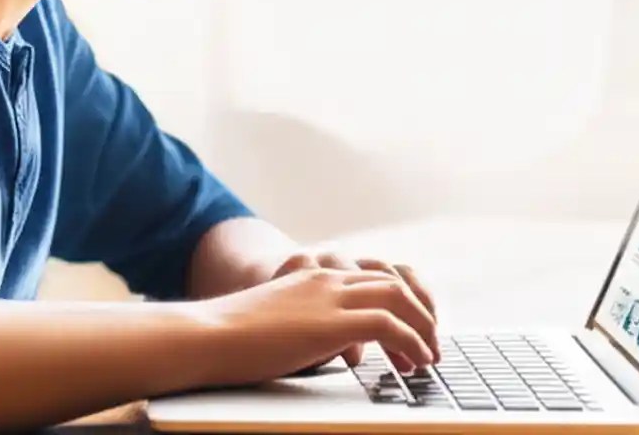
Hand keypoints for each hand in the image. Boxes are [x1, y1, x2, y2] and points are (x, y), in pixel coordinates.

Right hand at [195, 268, 438, 387]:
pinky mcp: (331, 322)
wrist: (206, 335)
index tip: (415, 325)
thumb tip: (338, 351)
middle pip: (395, 282)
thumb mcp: (279, 323)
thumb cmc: (232, 338)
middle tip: (432, 341)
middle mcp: (328, 278)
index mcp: (315, 276)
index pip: (375, 276)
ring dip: (422, 327)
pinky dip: (410, 342)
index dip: (403, 299)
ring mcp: (330, 297)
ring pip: (398, 299)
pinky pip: (389, 325)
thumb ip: (310, 327)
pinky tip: (415, 362)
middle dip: (421, 311)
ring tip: (430, 355)